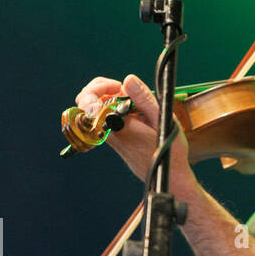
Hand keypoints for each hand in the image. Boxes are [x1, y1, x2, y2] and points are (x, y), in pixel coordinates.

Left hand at [75, 75, 196, 196]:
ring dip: (109, 96)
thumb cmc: (168, 149)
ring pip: (95, 108)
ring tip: (131, 99)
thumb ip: (144, 99)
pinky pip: (104, 116)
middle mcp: (108, 130)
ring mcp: (108, 135)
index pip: (89, 99)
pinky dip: (115, 106)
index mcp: (116, 124)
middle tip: (122, 88)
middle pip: (87, 100)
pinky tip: (132, 109)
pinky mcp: (112, 138)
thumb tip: (128, 79)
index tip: (120, 87)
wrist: (166, 176)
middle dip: (102, 87)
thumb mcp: (161, 119)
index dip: (101, 87)